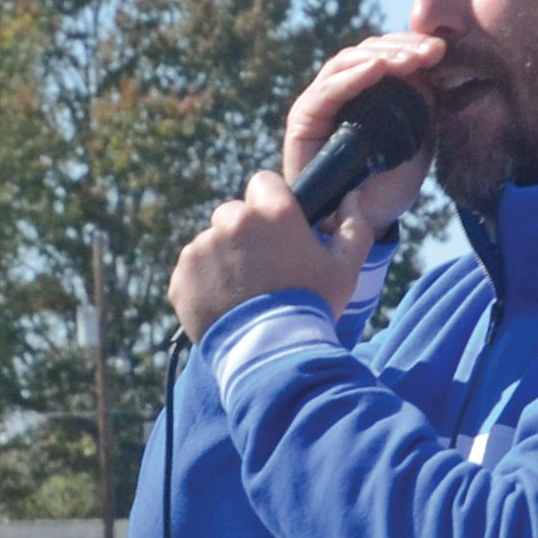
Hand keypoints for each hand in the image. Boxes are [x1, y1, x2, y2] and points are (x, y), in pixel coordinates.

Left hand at [169, 169, 373, 342]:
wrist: (272, 355)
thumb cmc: (314, 308)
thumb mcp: (347, 269)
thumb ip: (354, 226)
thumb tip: (351, 196)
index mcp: (274, 213)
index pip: (264, 183)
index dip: (271, 205)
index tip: (277, 231)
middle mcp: (234, 221)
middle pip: (233, 214)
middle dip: (244, 235)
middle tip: (262, 271)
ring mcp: (203, 248)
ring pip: (211, 243)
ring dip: (224, 260)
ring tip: (244, 295)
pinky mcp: (183, 275)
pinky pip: (192, 271)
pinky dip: (204, 285)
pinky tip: (226, 306)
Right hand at [282, 31, 443, 239]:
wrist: (362, 225)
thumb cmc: (389, 186)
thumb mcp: (418, 140)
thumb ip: (424, 106)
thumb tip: (431, 69)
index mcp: (367, 92)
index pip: (387, 55)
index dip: (411, 47)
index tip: (440, 50)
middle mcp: (342, 91)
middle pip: (368, 51)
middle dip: (401, 47)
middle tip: (430, 51)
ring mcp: (322, 101)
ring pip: (348, 61)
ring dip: (382, 56)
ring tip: (410, 60)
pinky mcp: (305, 116)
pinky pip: (329, 88)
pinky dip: (354, 75)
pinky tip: (378, 69)